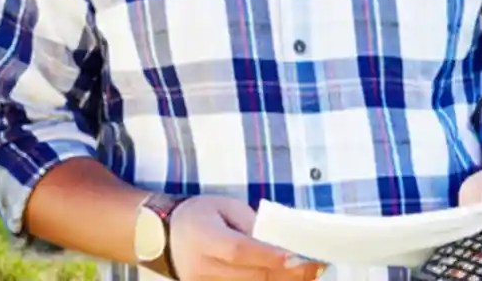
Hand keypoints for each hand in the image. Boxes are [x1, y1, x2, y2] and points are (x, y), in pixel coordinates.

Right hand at [167, 195, 328, 279]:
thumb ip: (252, 223)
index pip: (239, 250)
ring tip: (310, 275)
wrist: (164, 236)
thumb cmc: (201, 215)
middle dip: (287, 273)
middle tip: (317, 266)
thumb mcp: (226, 207)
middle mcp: (200, 267)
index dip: (269, 256)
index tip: (298, 257)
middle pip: (249, 276)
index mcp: (204, 237)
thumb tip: (283, 240)